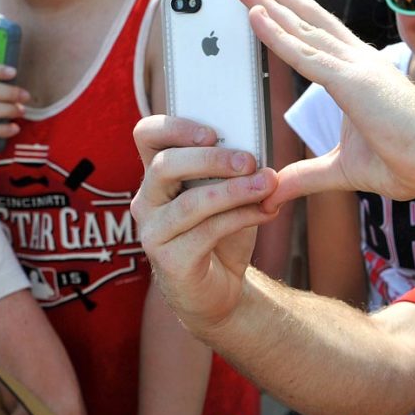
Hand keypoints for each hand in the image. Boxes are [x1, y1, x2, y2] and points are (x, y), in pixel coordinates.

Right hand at [131, 115, 278, 334]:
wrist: (222, 288)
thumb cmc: (223, 231)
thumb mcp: (230, 192)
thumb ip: (236, 169)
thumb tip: (258, 150)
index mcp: (159, 174)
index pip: (147, 136)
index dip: (175, 127)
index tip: (213, 131)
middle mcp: (148, 200)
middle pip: (165, 165)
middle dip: (212, 159)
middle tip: (249, 161)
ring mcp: (153, 231)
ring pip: (191, 202)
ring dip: (235, 190)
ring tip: (267, 184)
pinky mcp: (169, 260)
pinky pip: (206, 232)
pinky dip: (241, 217)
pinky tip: (266, 212)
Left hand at [232, 0, 414, 206]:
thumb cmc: (412, 162)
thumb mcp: (344, 171)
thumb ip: (308, 176)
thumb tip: (275, 189)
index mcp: (359, 72)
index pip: (315, 35)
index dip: (286, 11)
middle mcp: (357, 60)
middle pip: (306, 17)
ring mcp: (357, 67)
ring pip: (302, 27)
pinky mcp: (354, 83)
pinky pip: (306, 54)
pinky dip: (278, 33)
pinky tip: (255, 13)